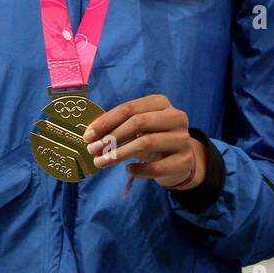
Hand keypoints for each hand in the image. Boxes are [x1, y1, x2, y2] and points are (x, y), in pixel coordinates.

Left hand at [82, 94, 204, 189]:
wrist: (180, 159)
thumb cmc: (153, 138)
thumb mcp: (138, 128)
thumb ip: (118, 126)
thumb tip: (90, 135)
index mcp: (160, 103)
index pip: (129, 108)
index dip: (106, 121)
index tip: (88, 135)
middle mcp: (175, 117)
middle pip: (138, 122)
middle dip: (112, 137)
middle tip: (93, 150)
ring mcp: (182, 139)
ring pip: (146, 142)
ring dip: (119, 154)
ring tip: (102, 162)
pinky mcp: (184, 161)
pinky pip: (157, 167)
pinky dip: (139, 170)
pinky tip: (128, 169)